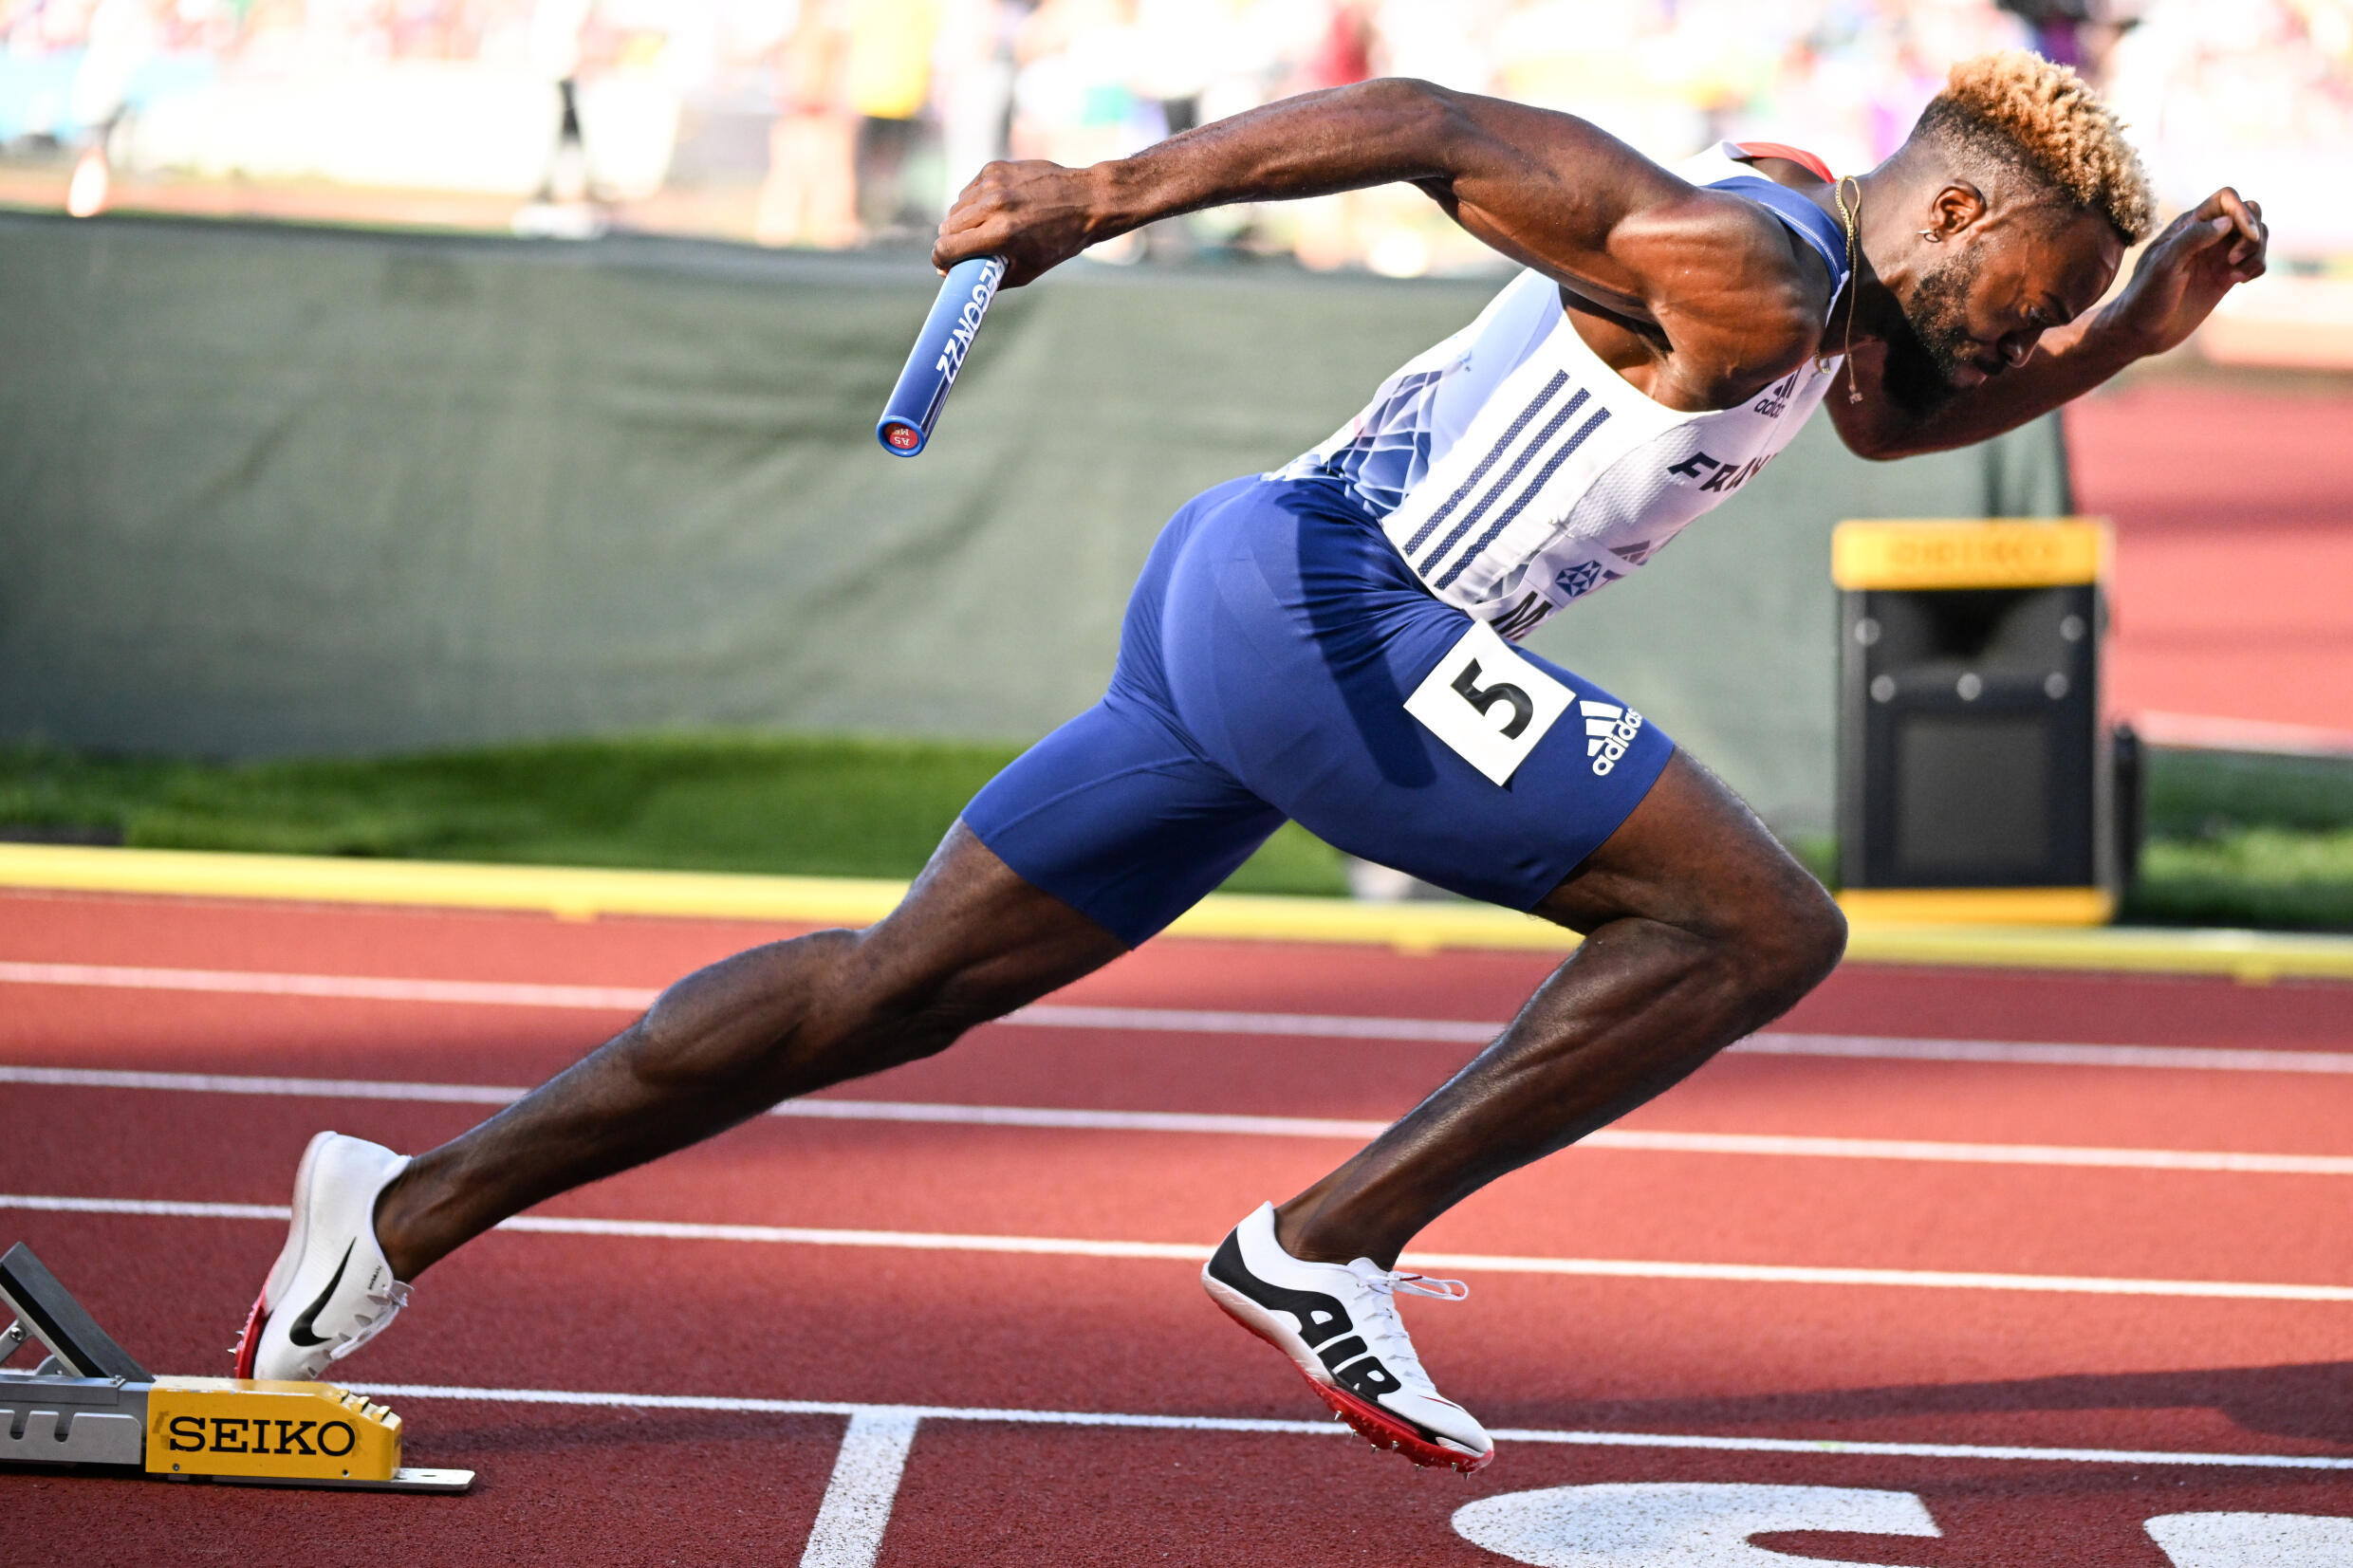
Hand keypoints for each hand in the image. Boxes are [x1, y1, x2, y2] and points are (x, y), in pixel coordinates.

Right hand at [933, 159, 1116, 286]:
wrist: (1087, 200)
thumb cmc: (1061, 240)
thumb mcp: (1028, 269)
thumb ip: (989, 275)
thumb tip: (955, 277)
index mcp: (1001, 234)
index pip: (947, 248)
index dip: (940, 260)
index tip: (944, 265)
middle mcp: (994, 206)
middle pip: (947, 228)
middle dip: (950, 243)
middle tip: (963, 250)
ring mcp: (993, 183)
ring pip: (955, 208)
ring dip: (961, 223)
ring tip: (980, 231)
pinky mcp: (995, 168)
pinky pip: (969, 191)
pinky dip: (974, 203)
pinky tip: (992, 210)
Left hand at [2104, 187, 2267, 357]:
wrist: (2142, 330)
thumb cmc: (2146, 295)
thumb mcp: (2165, 264)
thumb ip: (2193, 238)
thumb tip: (2227, 222)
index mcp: (2189, 225)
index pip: (2227, 198)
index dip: (2242, 211)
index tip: (2248, 235)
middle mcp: (2206, 235)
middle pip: (2249, 212)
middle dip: (2254, 231)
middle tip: (2234, 259)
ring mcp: (2218, 256)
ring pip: (2257, 236)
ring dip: (2258, 251)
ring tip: (2237, 274)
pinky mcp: (2226, 276)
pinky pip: (2255, 260)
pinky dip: (2257, 266)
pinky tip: (2239, 281)